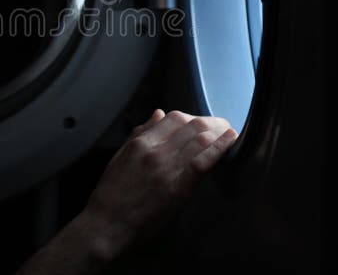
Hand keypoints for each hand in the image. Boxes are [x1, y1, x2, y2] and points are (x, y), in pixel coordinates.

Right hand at [82, 109, 236, 260]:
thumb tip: (158, 114)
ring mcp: (167, 169)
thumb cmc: (111, 194)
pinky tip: (230, 141)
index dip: (192, 117)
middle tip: (221, 125)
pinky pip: (202, 162)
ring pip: (200, 139)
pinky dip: (219, 148)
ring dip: (219, 132)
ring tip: (228, 131)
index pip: (173, 118)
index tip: (201, 122)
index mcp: (140, 143)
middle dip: (210, 122)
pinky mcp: (178, 188)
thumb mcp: (120, 156)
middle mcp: (154, 151)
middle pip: (191, 125)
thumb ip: (139, 134)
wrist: (107, 224)